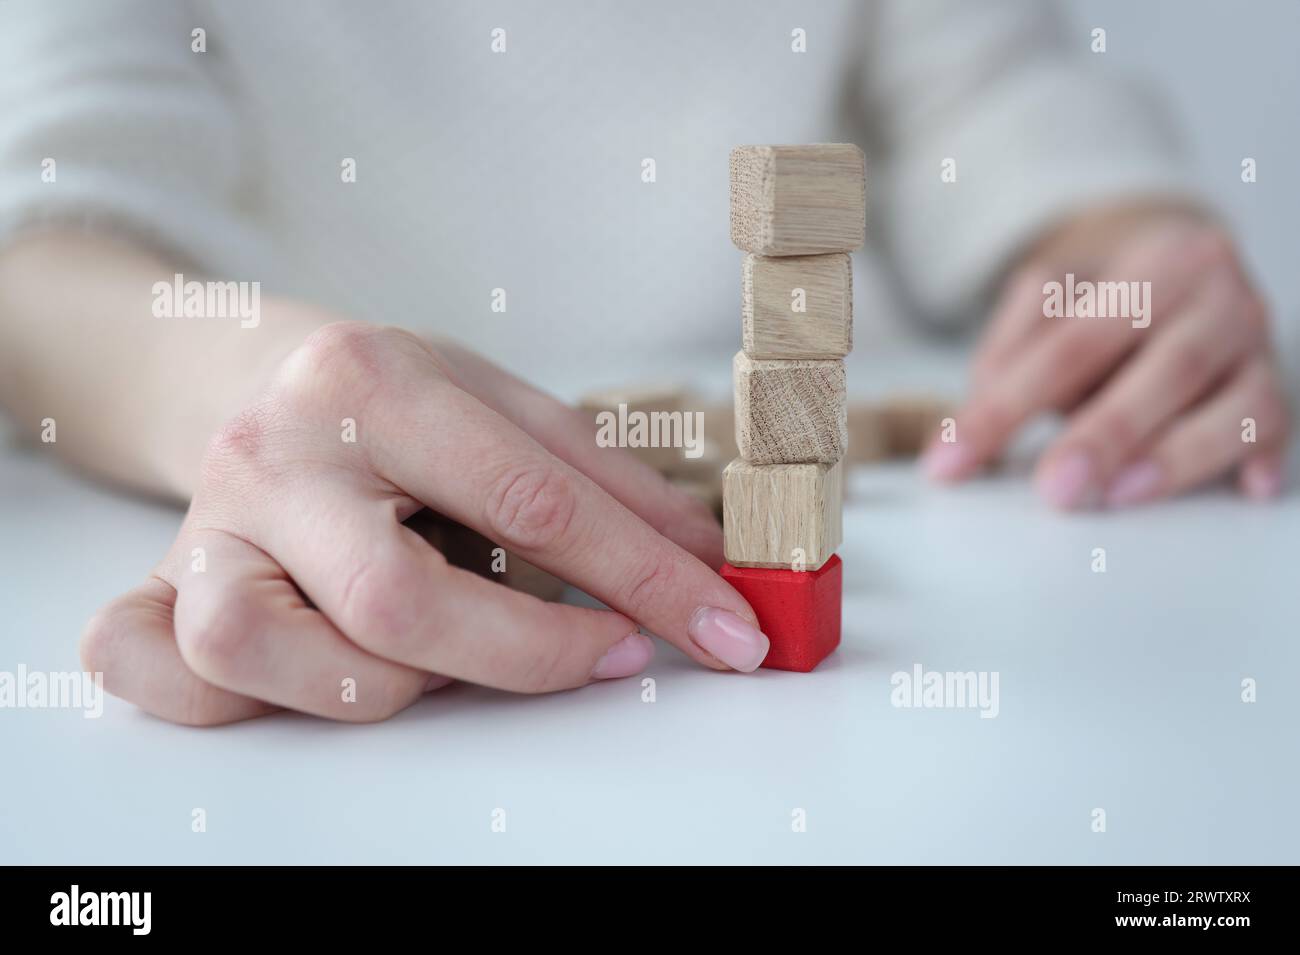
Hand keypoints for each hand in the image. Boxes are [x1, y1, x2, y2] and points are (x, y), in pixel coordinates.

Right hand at [80, 322, 768, 724]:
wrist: (255, 373)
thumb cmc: (391, 398)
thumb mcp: (502, 403)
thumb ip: (605, 483)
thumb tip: (708, 564)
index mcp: (370, 381)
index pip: (530, 504)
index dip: (643, 581)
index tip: (719, 631)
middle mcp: (272, 454)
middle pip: (393, 600)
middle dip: (527, 653)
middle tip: (606, 653)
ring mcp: (203, 526)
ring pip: (259, 651)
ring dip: (385, 685)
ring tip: (444, 652)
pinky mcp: (157, 582)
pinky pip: (151, 670)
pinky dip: (230, 702)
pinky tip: (311, 676)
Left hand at [923, 206, 1289, 507]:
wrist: (1181, 259)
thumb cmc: (1104, 295)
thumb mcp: (1045, 297)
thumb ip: (1010, 353)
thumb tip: (975, 422)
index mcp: (1155, 264)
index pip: (1071, 345)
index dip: (1007, 407)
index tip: (952, 461)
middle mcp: (1218, 299)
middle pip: (1165, 369)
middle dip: (1107, 433)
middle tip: (1055, 490)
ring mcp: (1255, 347)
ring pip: (1234, 405)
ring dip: (1177, 456)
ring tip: (1119, 496)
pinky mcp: (1275, 390)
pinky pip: (1275, 427)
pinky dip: (1259, 458)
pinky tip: (1245, 489)